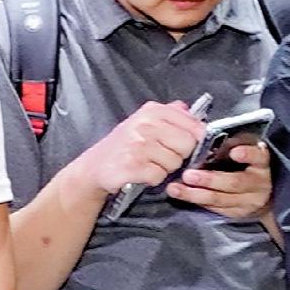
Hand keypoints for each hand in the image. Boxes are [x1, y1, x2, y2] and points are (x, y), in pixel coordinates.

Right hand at [78, 100, 212, 201]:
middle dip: (179, 155)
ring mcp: (138, 145)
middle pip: (188, 145)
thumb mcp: (145, 121)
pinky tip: (141, 173)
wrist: (95, 166)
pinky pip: (160, 176)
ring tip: (148, 163)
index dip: (194, 140)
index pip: (194, 126)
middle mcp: (146, 124)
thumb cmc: (124, 145)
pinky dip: (153, 179)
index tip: (182, 145)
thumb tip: (191, 111)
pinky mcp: (133, 165)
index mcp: (153, 110)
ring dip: (164, 168)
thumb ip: (170, 114)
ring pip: (175, 162)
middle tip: (161, 156)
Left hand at [170, 137, 272, 223]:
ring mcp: (248, 201)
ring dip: (196, 194)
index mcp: (261, 163)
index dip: (247, 154)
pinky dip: (197, 201)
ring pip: (220, 199)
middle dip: (210, 180)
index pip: (258, 157)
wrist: (261, 194)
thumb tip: (202, 133)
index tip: (235, 152)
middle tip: (188, 175)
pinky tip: (182, 195)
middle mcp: (257, 183)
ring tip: (176, 188)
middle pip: (235, 182)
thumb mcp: (247, 151)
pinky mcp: (236, 213)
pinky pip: (215, 208)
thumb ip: (231, 144)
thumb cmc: (247, 164)